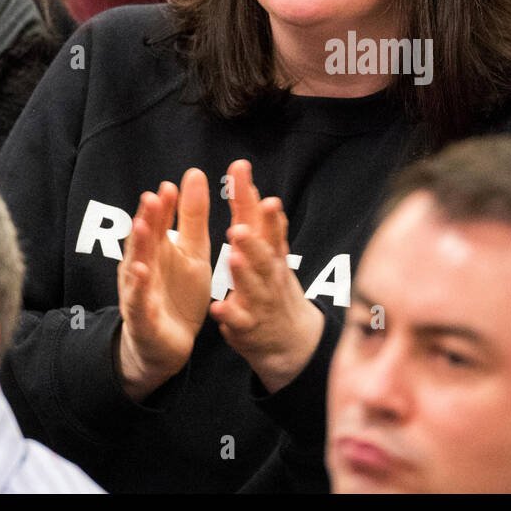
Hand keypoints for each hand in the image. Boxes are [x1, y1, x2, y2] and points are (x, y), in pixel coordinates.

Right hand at [116, 168, 212, 400]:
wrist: (169, 345)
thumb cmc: (178, 293)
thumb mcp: (193, 252)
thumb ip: (192, 217)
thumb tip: (194, 174)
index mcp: (157, 249)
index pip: (158, 223)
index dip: (163, 206)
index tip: (170, 186)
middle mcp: (143, 266)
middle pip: (144, 240)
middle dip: (147, 219)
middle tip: (153, 197)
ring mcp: (139, 291)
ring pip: (136, 266)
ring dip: (139, 247)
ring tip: (142, 227)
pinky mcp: (142, 317)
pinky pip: (139, 301)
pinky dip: (138, 288)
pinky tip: (141, 273)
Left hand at [209, 160, 323, 393]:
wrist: (292, 338)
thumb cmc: (274, 286)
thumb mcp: (271, 250)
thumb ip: (254, 214)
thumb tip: (243, 171)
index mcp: (271, 252)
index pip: (264, 222)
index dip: (254, 199)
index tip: (242, 172)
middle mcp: (268, 273)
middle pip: (262, 254)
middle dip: (253, 239)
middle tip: (239, 226)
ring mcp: (259, 300)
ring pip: (251, 286)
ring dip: (243, 272)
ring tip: (233, 255)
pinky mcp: (247, 326)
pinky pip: (238, 321)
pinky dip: (229, 315)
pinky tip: (218, 308)